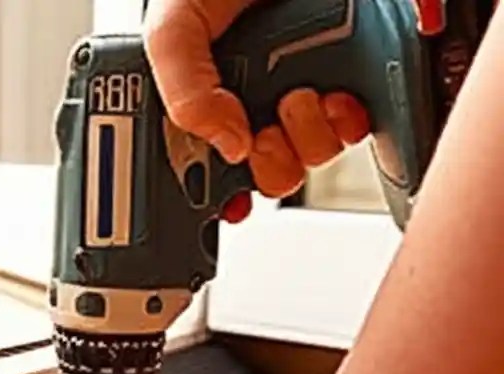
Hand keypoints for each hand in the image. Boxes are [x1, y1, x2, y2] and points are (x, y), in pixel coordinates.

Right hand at [142, 0, 376, 211]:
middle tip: (260, 134)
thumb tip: (224, 144)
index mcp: (200, 94)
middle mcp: (248, 98)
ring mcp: (298, 89)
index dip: (208, 193)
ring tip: (298, 98)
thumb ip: (181, 88)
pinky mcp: (346, 79)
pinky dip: (345, 121)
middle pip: (258, 172)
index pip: (198, 165)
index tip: (219, 197)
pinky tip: (334, 97)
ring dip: (306, 142)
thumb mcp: (173, 26)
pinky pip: (350, 127)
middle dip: (265, 166)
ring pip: (306, 158)